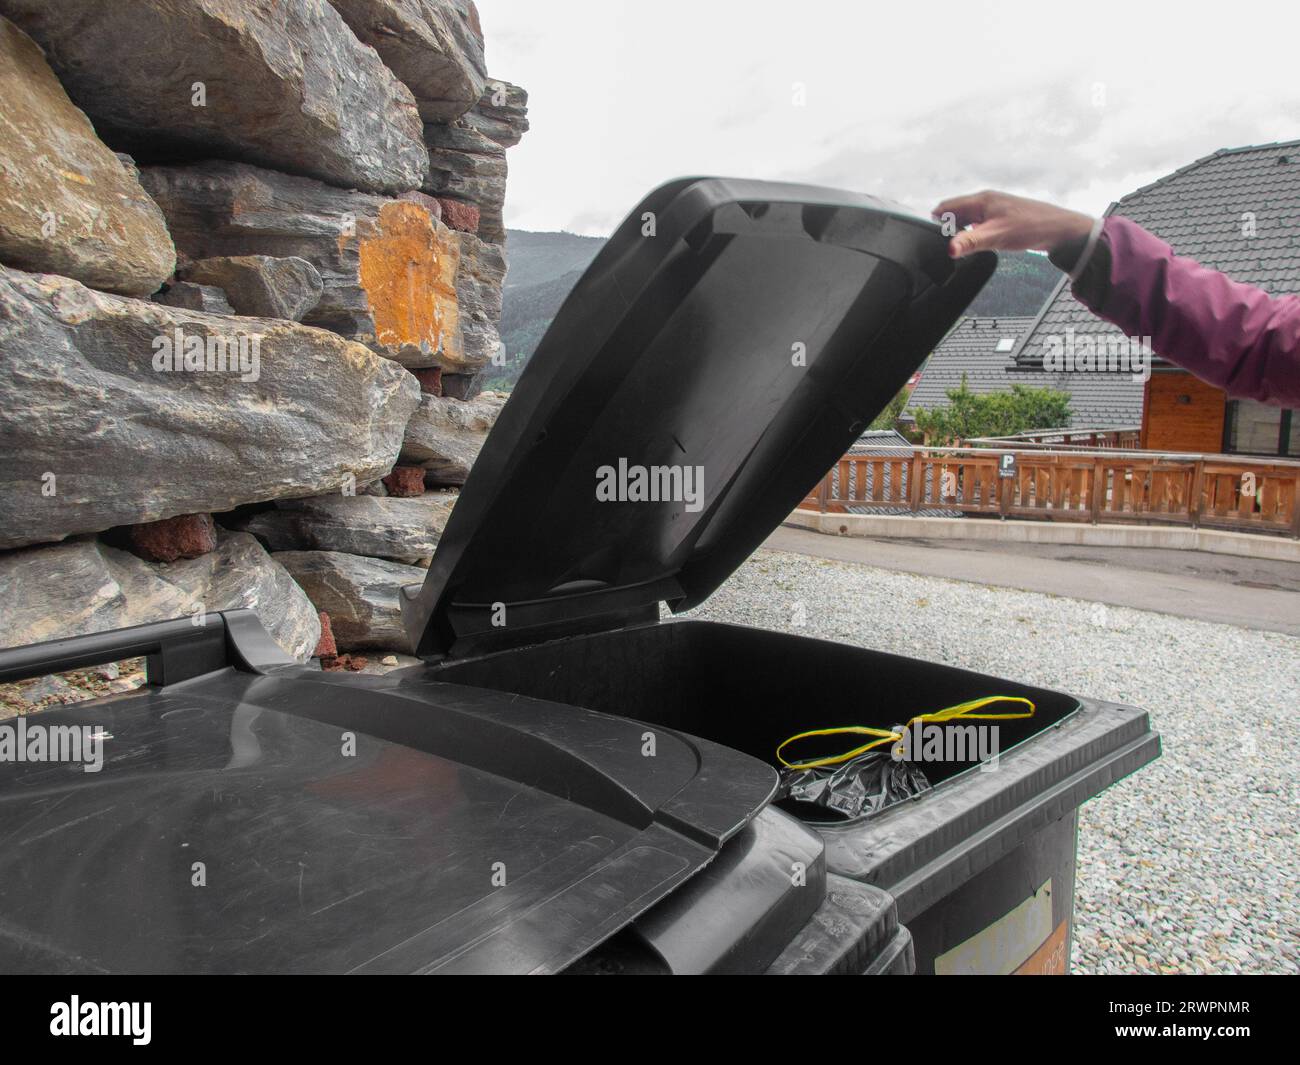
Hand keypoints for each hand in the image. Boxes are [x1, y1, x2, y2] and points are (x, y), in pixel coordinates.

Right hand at [932, 190, 1094, 257]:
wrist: (1059, 229)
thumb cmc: (1031, 227)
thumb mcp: (996, 236)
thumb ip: (970, 243)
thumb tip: (949, 249)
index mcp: (981, 200)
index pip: (946, 207)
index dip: (935, 221)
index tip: (928, 237)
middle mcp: (985, 201)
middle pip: (955, 213)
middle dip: (946, 228)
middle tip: (944, 246)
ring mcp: (993, 209)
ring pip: (967, 220)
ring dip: (960, 232)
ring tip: (960, 247)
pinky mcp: (1000, 218)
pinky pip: (978, 225)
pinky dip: (972, 234)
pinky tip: (977, 245)